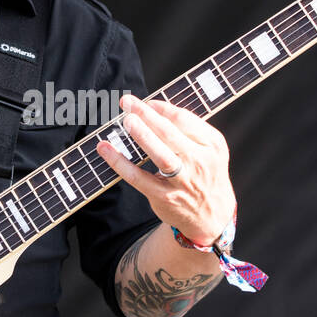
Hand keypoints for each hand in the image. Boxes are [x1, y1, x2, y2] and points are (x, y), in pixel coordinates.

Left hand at [95, 93, 236, 244]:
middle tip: (128, 103)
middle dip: (148, 116)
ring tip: (126, 121)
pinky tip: (105, 149)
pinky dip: (119, 163)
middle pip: (171, 134)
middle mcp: (199, 162)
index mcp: (212, 144)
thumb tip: (154, 108)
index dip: (163, 108)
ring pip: (160, 156)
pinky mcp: (164, 196)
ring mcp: (182, 181)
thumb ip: (189, 129)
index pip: (185, 120)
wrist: (212, 214)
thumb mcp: (209, 149)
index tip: (146, 102)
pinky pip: (138, 177)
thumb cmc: (204, 172)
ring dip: (142, 136)